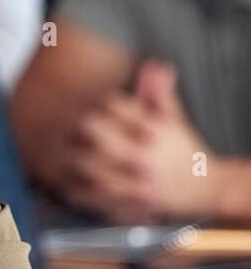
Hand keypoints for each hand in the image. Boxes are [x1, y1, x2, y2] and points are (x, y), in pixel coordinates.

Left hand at [62, 60, 214, 222]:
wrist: (210, 188)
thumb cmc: (183, 149)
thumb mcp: (174, 119)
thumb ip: (159, 94)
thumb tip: (154, 65)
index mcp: (152, 129)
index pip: (113, 106)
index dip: (92, 101)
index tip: (79, 101)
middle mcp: (145, 153)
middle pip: (96, 132)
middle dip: (76, 126)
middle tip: (62, 126)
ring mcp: (139, 180)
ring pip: (92, 167)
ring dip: (70, 159)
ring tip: (57, 153)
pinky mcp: (135, 202)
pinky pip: (99, 198)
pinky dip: (79, 192)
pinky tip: (67, 185)